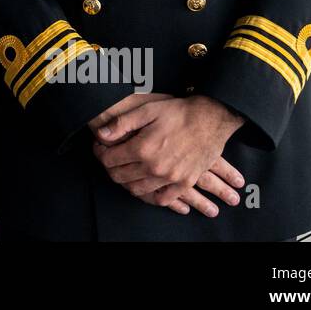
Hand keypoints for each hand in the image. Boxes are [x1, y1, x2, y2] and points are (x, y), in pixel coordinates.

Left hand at [91, 95, 245, 213]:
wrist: (210, 120)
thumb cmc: (178, 112)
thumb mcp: (147, 110)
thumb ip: (122, 123)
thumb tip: (101, 134)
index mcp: (143, 148)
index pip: (109, 160)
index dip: (100, 153)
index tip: (99, 147)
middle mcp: (155, 167)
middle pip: (120, 177)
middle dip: (110, 167)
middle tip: (109, 158)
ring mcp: (170, 178)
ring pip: (137, 190)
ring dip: (126, 182)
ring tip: (125, 169)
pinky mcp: (184, 183)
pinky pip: (162, 199)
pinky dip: (151, 195)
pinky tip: (146, 184)